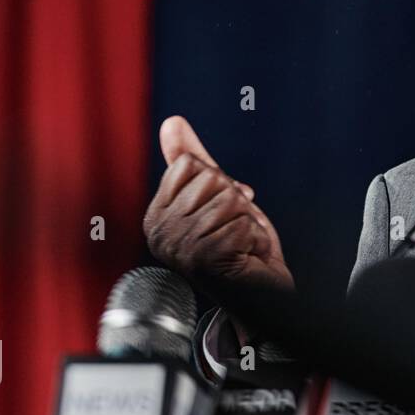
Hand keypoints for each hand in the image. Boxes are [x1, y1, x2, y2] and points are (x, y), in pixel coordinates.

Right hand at [142, 116, 294, 305]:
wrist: (257, 292)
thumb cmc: (235, 245)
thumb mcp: (214, 196)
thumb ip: (193, 160)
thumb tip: (172, 122)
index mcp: (157, 216)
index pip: (189, 165)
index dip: (217, 181)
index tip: (219, 209)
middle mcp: (162, 234)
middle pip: (212, 179)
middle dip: (237, 202)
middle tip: (232, 229)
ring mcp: (182, 249)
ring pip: (231, 200)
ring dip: (247, 222)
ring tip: (239, 243)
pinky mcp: (207, 261)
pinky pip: (244, 224)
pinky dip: (255, 239)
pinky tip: (245, 256)